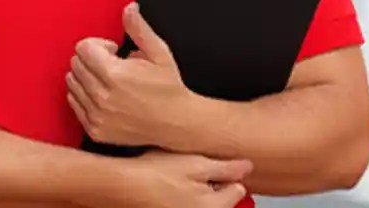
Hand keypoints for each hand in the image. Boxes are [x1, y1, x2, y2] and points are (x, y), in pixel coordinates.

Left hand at [66, 2, 197, 147]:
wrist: (177, 123)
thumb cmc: (168, 86)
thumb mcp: (159, 53)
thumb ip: (139, 29)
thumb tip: (128, 8)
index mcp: (115, 75)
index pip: (83, 48)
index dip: (98, 45)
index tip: (113, 52)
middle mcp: (102, 97)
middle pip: (75, 64)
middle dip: (91, 59)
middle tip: (111, 65)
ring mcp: (97, 116)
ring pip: (71, 83)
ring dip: (85, 77)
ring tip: (107, 80)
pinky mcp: (95, 130)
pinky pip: (73, 102)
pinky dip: (83, 95)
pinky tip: (103, 95)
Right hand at [118, 149, 251, 207]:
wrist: (121, 184)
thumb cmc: (153, 174)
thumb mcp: (195, 164)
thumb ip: (225, 168)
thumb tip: (247, 167)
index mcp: (214, 206)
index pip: (238, 189)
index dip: (225, 172)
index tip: (213, 164)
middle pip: (221, 198)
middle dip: (212, 183)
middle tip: (192, 169)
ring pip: (203, 200)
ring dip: (196, 188)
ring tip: (177, 174)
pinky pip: (185, 202)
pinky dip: (181, 193)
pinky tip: (167, 183)